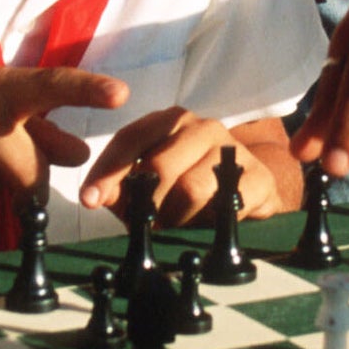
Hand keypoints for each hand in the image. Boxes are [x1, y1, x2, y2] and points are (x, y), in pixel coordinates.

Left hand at [75, 108, 283, 225]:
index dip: (107, 171)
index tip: (90, 200)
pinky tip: (208, 225)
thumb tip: (94, 196)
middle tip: (148, 224)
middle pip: (158, 166)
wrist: (250, 194)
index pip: (129, 139)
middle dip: (146, 204)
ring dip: (176, 218)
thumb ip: (120, 189)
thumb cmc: (189, 188)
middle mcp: (200, 126)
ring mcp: (231, 148)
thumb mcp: (148, 187)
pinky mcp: (258, 176)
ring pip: (190, 189)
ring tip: (177, 226)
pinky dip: (209, 223)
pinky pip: (224, 206)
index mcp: (168, 121)